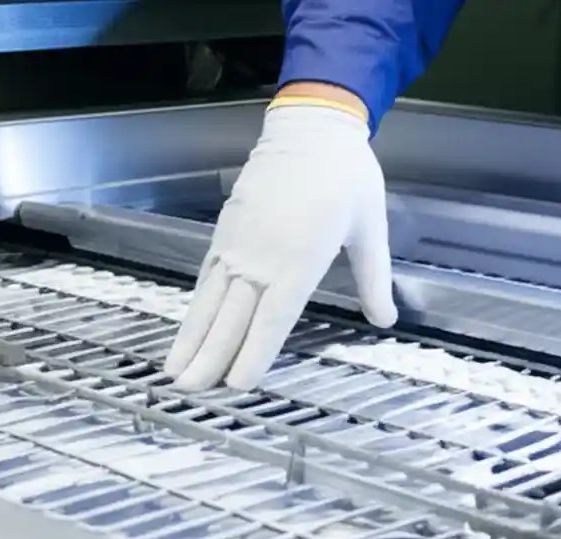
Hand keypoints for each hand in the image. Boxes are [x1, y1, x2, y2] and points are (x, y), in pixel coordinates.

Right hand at [164, 102, 396, 390]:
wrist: (310, 126)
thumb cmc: (345, 176)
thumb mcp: (370, 229)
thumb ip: (373, 279)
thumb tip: (386, 319)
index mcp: (299, 259)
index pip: (272, 318)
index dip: (252, 353)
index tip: (236, 384)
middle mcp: (261, 256)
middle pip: (231, 315)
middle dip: (209, 356)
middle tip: (189, 390)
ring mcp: (238, 242)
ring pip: (210, 299)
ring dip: (191, 337)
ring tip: (174, 369)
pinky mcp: (226, 230)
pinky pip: (207, 276)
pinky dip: (195, 305)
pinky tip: (188, 327)